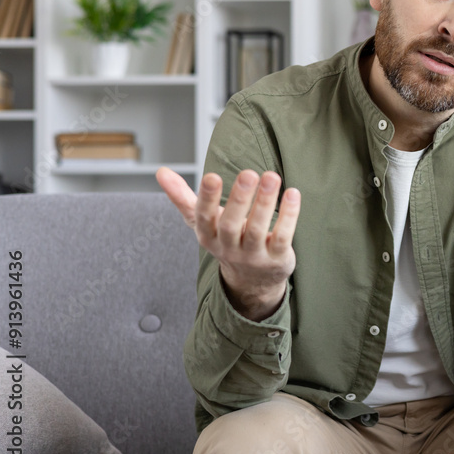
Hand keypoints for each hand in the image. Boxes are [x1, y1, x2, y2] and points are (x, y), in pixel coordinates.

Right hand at [156, 166, 300, 321]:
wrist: (252, 281)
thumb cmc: (227, 240)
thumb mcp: (203, 223)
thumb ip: (183, 197)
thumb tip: (161, 171)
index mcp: (208, 236)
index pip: (203, 218)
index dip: (207, 198)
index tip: (211, 176)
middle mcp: (228, 247)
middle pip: (231, 225)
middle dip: (239, 199)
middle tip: (249, 173)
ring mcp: (253, 255)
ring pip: (257, 230)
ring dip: (264, 203)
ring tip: (271, 176)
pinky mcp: (277, 258)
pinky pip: (282, 237)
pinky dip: (288, 216)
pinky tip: (292, 193)